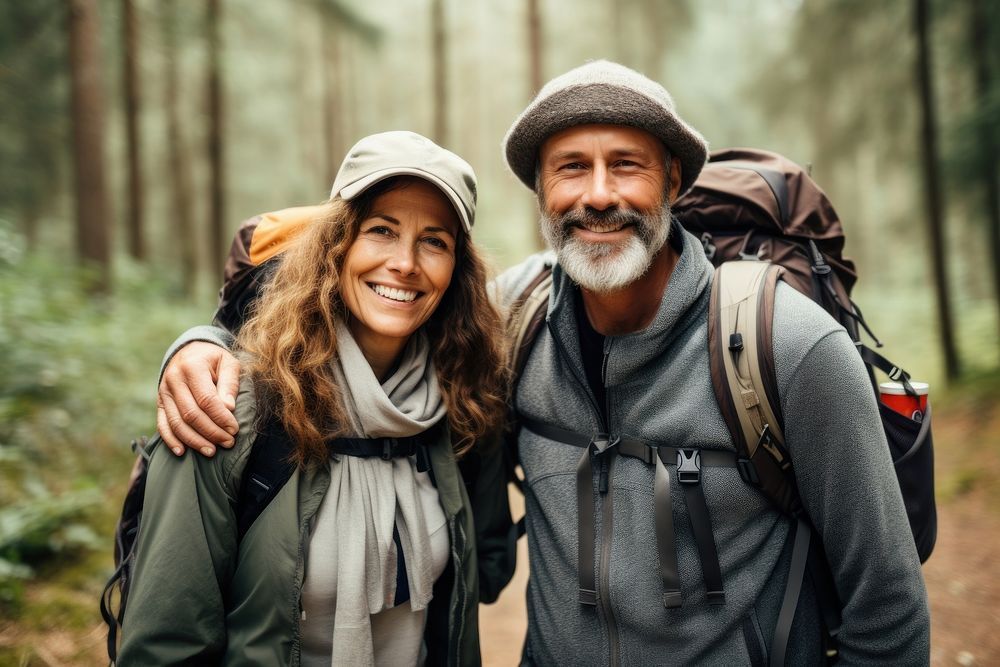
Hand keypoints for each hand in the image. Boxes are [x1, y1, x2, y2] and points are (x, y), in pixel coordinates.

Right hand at [157, 342, 240, 456]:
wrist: (190, 351)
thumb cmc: (214, 359)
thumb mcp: (228, 362)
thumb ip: (229, 383)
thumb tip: (228, 408)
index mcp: (192, 367)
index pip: (206, 400)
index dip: (221, 418)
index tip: (234, 429)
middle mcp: (173, 380)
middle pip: (191, 414)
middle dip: (211, 432)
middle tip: (228, 443)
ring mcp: (163, 392)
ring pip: (176, 423)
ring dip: (194, 440)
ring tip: (211, 451)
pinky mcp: (160, 402)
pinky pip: (162, 424)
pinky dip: (171, 440)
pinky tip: (182, 452)